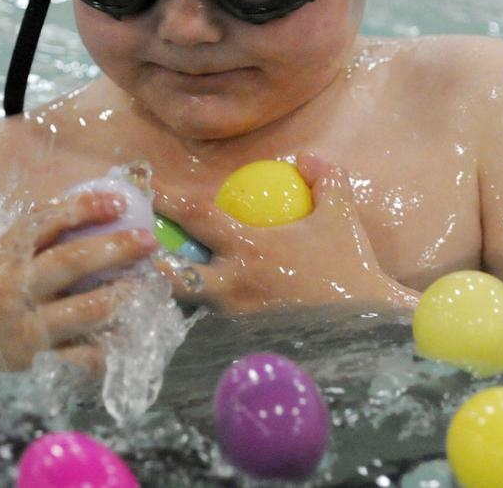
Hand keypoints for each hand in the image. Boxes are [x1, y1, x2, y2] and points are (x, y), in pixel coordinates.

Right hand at [0, 191, 158, 376]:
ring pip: (83, 310)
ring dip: (120, 297)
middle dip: (115, 248)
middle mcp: (13, 289)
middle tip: (147, 240)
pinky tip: (128, 337)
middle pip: (70, 261)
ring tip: (143, 288)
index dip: (83, 207)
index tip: (118, 201)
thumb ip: (30, 241)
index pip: (45, 222)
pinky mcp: (37, 366)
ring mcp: (25, 329)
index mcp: (4, 256)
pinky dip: (110, 347)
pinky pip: (84, 357)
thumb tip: (87, 211)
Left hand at [153, 154, 417, 312]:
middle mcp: (234, 284)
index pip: (196, 216)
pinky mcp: (243, 344)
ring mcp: (235, 319)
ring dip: (168, 293)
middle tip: (132, 248)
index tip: (144, 187)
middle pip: (172, 274)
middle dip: (147, 262)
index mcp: (250, 247)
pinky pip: (207, 328)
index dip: (166, 199)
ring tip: (150, 281)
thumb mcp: (340, 215)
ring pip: (186, 306)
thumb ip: (325, 179)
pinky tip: (188, 312)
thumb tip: (305, 158)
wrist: (369, 323)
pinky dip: (194, 317)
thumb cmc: (350, 266)